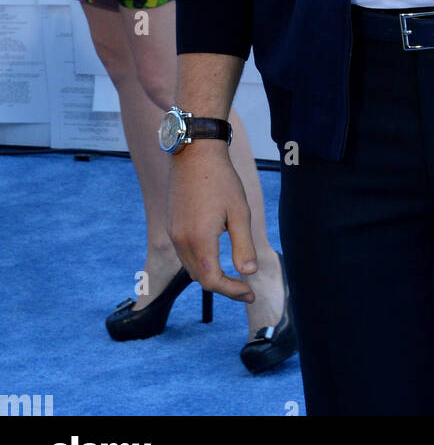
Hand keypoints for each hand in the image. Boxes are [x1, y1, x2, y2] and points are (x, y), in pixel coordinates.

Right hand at [168, 143, 257, 304]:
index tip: (250, 292)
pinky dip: (201, 262)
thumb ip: (243, 245)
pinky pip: (185, 253)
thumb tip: (248, 273)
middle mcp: (181, 241)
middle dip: (223, 286)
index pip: (213, 281)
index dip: (232, 291)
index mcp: (199, 240)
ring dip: (211, 276)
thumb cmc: (221, 179)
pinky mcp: (171, 225)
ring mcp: (173, 233)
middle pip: (200, 278)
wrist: (194, 152)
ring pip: (191, 268)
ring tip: (233, 275)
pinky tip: (215, 255)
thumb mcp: (239, 212)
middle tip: (246, 287)